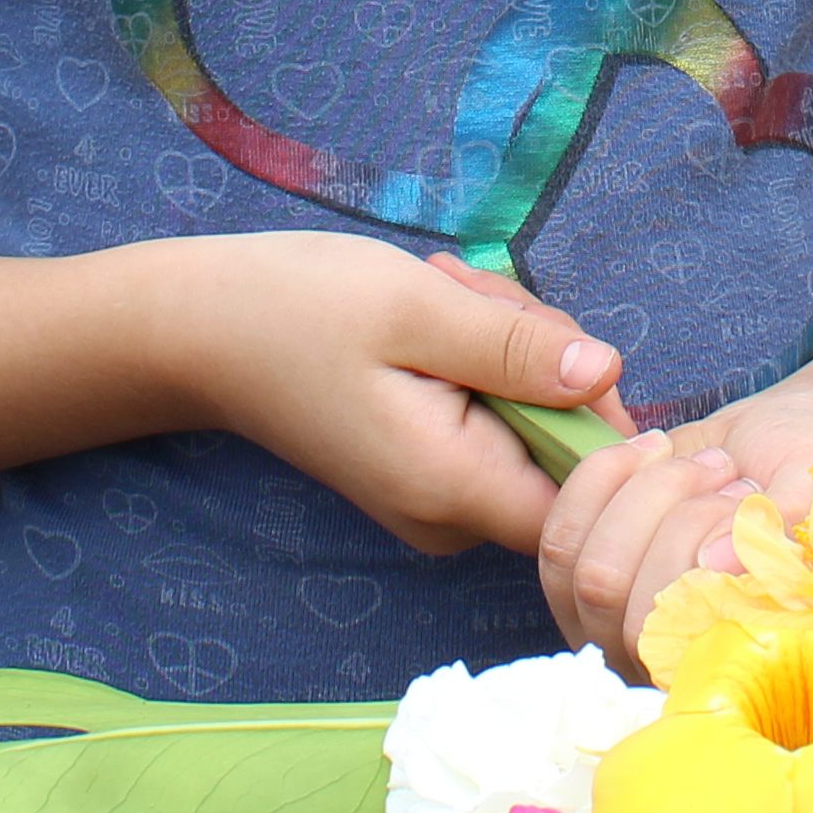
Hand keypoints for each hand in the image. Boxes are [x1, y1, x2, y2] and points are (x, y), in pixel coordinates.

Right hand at [178, 234, 619, 557]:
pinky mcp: (433, 469)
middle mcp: (453, 517)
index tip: (554, 344)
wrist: (202, 329)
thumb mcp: (418, 308)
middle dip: (544, 353)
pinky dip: (485, 359)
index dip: (606, 422)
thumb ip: (517, 347)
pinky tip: (437, 316)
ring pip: (537, 420)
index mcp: (454, 489)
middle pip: (567, 447)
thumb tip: (609, 374)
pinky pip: (500, 417)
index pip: (589, 499)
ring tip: (441, 295)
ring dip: (510, 343)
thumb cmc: (299, 309)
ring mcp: (443, 499)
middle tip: (469, 295)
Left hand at [535, 377, 812, 667]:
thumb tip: (715, 563)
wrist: (785, 445)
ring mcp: (607, 615)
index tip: (749, 503)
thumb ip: (774, 537)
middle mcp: (650, 655)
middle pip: (609, 594)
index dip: (688, 567)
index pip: (660, 643)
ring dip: (645, 492)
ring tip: (707, 462)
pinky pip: (561, 526)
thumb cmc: (810, 480)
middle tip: (735, 477)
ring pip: (582, 562)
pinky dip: (606, 472)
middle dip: (675, 516)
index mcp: (715, 661)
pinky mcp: (580, 561)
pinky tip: (656, 445)